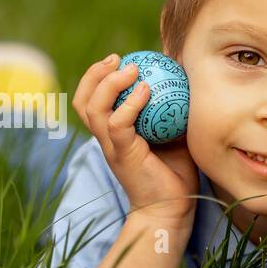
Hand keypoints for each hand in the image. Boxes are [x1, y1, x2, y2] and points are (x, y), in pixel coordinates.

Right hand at [72, 53, 200, 223]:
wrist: (173, 208)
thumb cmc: (176, 172)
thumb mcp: (173, 133)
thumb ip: (171, 109)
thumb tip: (183, 77)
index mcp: (112, 133)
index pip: (90, 101)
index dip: (96, 77)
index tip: (118, 60)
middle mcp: (106, 139)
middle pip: (82, 101)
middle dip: (94, 75)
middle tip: (117, 59)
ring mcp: (112, 147)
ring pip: (94, 109)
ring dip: (109, 84)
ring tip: (130, 69)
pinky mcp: (123, 155)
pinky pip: (118, 124)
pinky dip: (129, 104)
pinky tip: (145, 90)